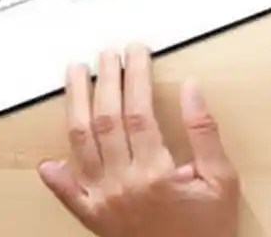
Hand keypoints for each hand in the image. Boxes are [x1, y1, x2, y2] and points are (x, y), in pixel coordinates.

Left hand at [37, 45, 240, 236]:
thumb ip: (205, 132)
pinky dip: (55, 175)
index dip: (135, 76)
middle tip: (106, 53)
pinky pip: (66, 194)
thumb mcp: (223, 178)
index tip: (136, 51)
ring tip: (76, 75)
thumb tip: (192, 88)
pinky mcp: (93, 218)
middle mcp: (121, 186)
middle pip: (104, 121)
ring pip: (80, 144)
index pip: (138, 111)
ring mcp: (102, 203)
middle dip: (105, 80)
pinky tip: (48, 158)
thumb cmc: (210, 228)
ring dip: (75, 104)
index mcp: (155, 173)